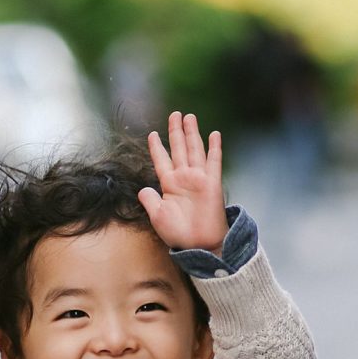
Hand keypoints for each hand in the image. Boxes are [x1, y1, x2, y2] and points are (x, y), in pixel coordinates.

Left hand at [138, 112, 228, 252]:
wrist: (198, 244)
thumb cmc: (178, 233)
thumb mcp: (157, 216)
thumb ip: (149, 200)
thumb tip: (143, 189)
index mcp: (169, 184)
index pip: (161, 160)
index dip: (156, 147)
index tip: (151, 133)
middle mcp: (183, 178)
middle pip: (178, 148)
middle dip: (175, 131)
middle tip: (175, 114)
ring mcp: (198, 179)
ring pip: (194, 149)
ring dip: (192, 132)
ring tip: (189, 116)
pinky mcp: (212, 183)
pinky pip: (214, 161)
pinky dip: (214, 147)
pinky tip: (214, 133)